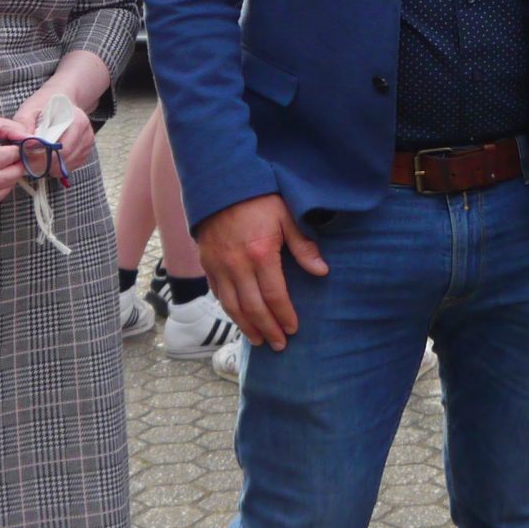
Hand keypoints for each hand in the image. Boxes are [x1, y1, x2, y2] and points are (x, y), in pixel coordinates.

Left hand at [11, 81, 97, 172]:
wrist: (59, 105)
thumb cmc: (43, 108)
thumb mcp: (30, 111)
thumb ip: (24, 125)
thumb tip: (24, 144)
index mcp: (77, 120)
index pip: (62, 148)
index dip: (42, 155)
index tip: (25, 155)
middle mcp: (86, 134)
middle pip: (64, 159)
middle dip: (43, 163)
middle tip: (26, 161)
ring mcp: (87, 146)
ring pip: (65, 166)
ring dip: (48, 166)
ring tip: (35, 157)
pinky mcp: (84, 154)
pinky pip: (69, 168)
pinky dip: (55, 167)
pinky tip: (47, 157)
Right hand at [195, 193, 327, 350]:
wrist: (220, 182)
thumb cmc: (259, 197)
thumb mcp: (286, 215)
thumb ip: (303, 245)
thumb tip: (322, 272)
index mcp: (260, 254)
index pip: (274, 295)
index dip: (284, 315)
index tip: (293, 329)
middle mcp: (236, 264)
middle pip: (252, 307)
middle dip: (267, 329)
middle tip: (279, 345)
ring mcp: (218, 265)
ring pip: (231, 305)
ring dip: (245, 326)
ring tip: (258, 340)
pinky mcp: (206, 262)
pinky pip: (217, 292)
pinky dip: (228, 309)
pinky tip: (238, 317)